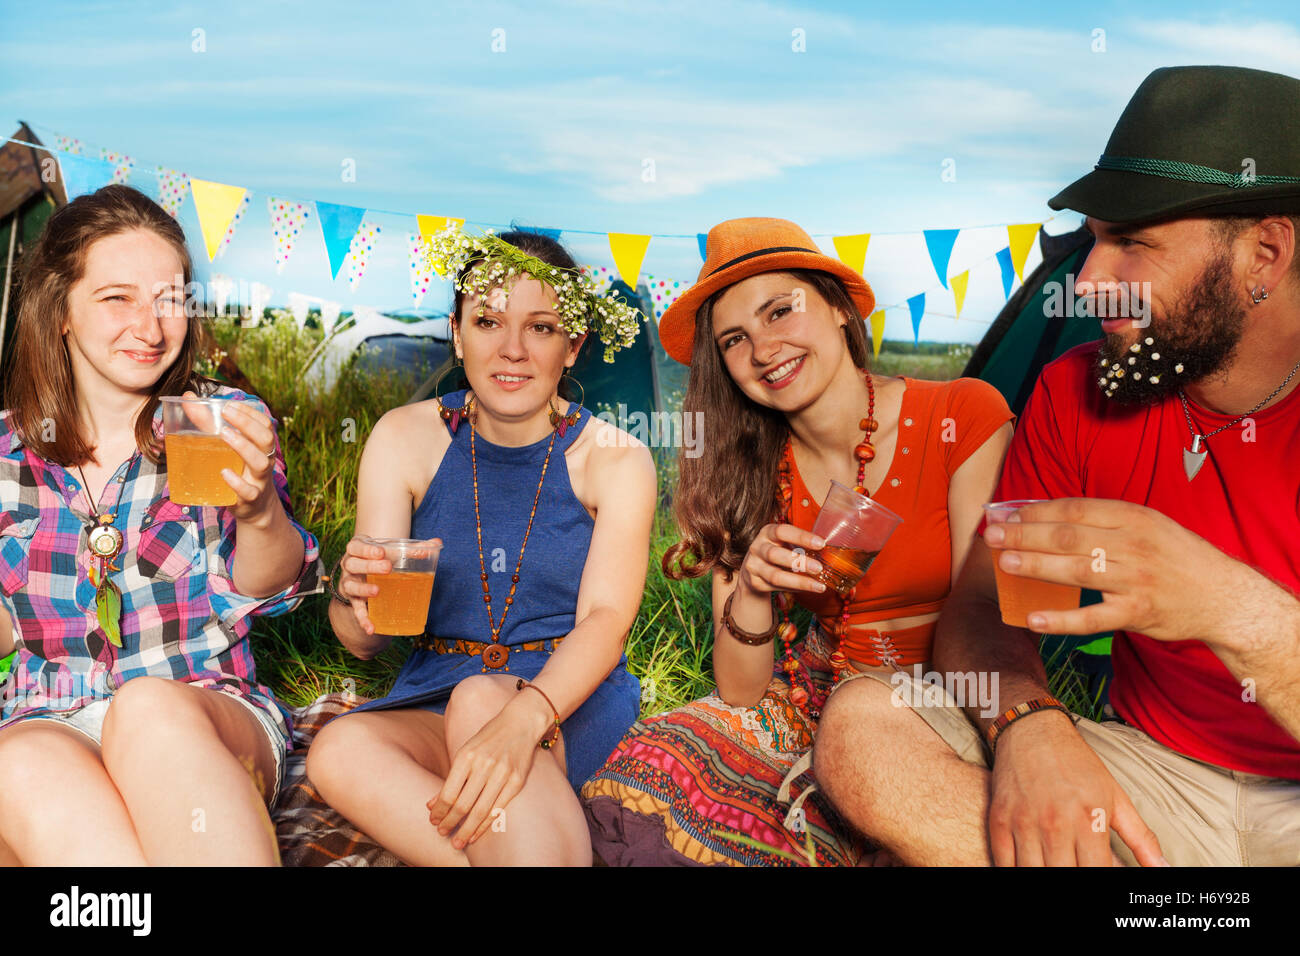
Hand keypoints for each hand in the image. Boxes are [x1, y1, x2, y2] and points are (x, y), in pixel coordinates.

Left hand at [184, 391, 280, 525]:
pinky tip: (224, 472)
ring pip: (260, 462)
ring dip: (243, 446)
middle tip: (225, 413)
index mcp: (261, 447)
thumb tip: (188, 398)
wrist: (254, 509)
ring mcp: (258, 481)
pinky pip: (249, 491)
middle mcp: (265, 461)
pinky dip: (237, 482)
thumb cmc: (238, 472)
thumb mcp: (226, 449)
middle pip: (266, 439)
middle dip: (247, 423)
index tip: (229, 405)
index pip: (265, 424)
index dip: (250, 413)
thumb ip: (208, 425)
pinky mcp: (249, 500)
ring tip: (224, 434)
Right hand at [337, 535, 440, 635]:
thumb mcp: (393, 551)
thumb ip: (414, 548)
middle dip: (370, 566)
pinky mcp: (353, 601)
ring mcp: (350, 584)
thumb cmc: (381, 559)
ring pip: (352, 586)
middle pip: (353, 564)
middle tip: (388, 568)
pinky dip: (363, 620)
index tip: (381, 552)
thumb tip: (437, 543)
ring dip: (363, 589)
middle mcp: (350, 566)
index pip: (356, 546)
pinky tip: (371, 628)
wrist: (364, 576)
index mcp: (357, 550)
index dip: (366, 549)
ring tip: (377, 592)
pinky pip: (356, 611)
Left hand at [426, 695, 549, 848]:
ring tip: (458, 842)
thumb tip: (431, 805)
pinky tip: (477, 833)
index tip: (434, 822)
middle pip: (463, 804)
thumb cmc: (489, 738)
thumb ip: (450, 779)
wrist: (520, 723)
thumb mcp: (465, 752)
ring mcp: (502, 773)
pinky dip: (486, 824)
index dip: (439, 811)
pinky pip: (499, 808)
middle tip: (443, 835)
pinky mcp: (517, 780)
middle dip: (451, 823)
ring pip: (481, 810)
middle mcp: (484, 765)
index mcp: (466, 756)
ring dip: (467, 829)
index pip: (448, 793)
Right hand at [738, 522, 827, 597]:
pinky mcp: (755, 582)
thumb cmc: (777, 551)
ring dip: (799, 582)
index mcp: (767, 532)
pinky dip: (794, 589)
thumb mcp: (784, 542)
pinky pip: (776, 587)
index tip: (821, 544)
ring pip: (775, 576)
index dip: (801, 537)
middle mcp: (757, 548)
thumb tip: (830, 550)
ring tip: (819, 586)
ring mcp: (753, 566)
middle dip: (799, 562)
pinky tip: (807, 589)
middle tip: (819, 568)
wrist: (754, 569)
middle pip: (775, 554)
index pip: (782, 531)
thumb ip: (801, 544)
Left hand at [981, 497, 1245, 642]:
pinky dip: (1061, 619)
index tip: (1004, 513)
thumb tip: (1044, 515)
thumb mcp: (1147, 525)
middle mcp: (1132, 545)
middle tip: (991, 535)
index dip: (1035, 511)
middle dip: (1024, 534)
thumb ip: (1102, 520)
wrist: (1224, 596)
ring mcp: (1135, 580)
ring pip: (1076, 570)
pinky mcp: (1137, 613)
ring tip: (1003, 563)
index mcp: (1132, 517)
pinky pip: (1093, 618)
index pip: (1073, 510)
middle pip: (1068, 537)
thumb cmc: (1176, 557)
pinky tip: (1033, 618)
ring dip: (1035, 566)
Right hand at [989, 710, 1165, 865]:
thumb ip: (1141, 837)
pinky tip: (1029, 865)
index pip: (1096, 873)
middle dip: (1070, 880)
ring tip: (1054, 867)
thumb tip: (1163, 868)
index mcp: (1090, 820)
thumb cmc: (1076, 764)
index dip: (1100, 883)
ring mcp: (1024, 822)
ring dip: (1043, 875)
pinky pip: (1004, 862)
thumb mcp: (1115, 796)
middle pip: (1063, 876)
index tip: (1095, 874)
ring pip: (1032, 873)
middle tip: (1074, 867)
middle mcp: (1056, 823)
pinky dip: (1014, 870)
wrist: (1032, 730)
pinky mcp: (1000, 818)